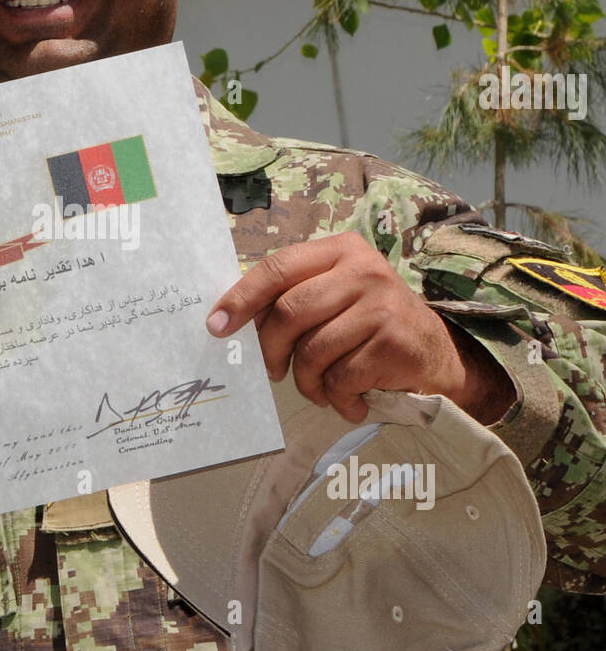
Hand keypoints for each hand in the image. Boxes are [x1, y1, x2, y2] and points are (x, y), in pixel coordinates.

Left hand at [206, 232, 514, 424]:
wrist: (435, 354)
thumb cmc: (369, 325)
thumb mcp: (335, 295)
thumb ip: (292, 298)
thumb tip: (228, 320)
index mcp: (341, 251)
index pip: (278, 268)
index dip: (241, 298)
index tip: (215, 326)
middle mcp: (364, 271)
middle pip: (289, 312)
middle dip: (270, 350)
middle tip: (272, 371)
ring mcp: (382, 306)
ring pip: (312, 352)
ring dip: (307, 382)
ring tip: (320, 388)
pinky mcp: (394, 344)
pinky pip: (340, 379)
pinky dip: (337, 398)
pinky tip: (350, 400)